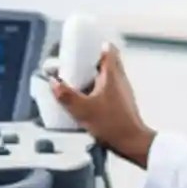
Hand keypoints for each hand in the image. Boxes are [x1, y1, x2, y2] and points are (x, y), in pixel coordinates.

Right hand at [50, 44, 155, 168]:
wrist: (132, 143)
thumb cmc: (113, 125)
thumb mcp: (82, 110)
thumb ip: (66, 95)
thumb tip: (54, 83)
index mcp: (112, 75)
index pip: (109, 50)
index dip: (97, 44)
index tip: (84, 45)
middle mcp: (120, 80)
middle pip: (108, 61)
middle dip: (92, 61)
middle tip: (77, 64)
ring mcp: (123, 92)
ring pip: (109, 76)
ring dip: (94, 76)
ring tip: (78, 83)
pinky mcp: (123, 104)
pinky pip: (109, 90)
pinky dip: (98, 90)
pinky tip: (87, 102)